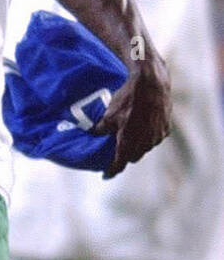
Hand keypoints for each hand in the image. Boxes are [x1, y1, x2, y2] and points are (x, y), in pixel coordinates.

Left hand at [94, 57, 172, 178]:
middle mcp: (145, 144)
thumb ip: (101, 128)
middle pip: (133, 157)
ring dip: (137, 146)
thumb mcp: (109, 114)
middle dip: (124, 156)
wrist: (152, 84)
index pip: (119, 164)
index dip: (111, 171)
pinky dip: (148, 136)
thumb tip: (93, 133)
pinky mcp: (166, 128)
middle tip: (116, 151)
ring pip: (145, 148)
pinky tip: (143, 128)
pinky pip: (155, 138)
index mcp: (129, 143)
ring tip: (130, 137)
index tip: (105, 175)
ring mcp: (157, 137)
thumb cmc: (128, 99)